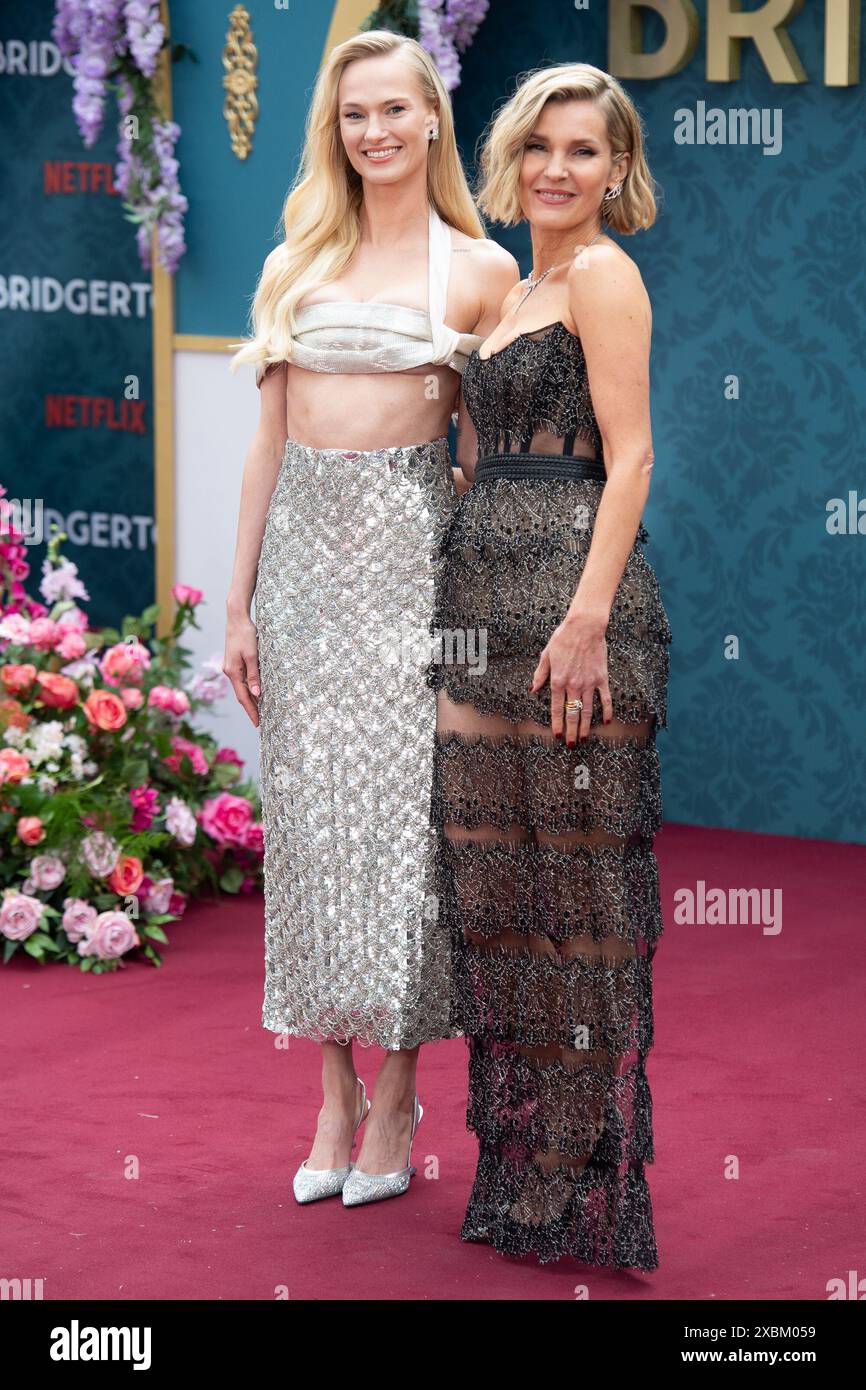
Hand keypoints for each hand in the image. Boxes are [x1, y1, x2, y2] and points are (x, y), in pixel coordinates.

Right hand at [223, 612, 260, 726]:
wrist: (236, 618)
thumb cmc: (245, 634)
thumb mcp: (252, 655)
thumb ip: (254, 675)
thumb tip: (256, 693)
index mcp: (232, 672)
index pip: (243, 697)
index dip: (251, 711)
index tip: (258, 723)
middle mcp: (230, 671)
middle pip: (241, 694)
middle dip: (251, 708)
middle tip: (260, 722)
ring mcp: (231, 667)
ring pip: (242, 688)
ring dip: (250, 699)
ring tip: (260, 711)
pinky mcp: (235, 662)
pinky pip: (242, 680)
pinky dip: (249, 688)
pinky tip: (256, 693)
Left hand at [529, 613, 612, 745]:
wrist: (584, 627)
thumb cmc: (563, 639)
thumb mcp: (546, 655)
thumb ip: (540, 674)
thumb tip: (533, 689)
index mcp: (558, 681)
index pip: (556, 709)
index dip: (557, 724)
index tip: (557, 735)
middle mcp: (573, 685)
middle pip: (572, 714)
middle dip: (572, 731)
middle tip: (572, 745)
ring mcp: (589, 683)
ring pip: (588, 710)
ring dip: (586, 727)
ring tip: (585, 738)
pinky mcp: (602, 678)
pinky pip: (605, 698)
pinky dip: (607, 711)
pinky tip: (606, 721)